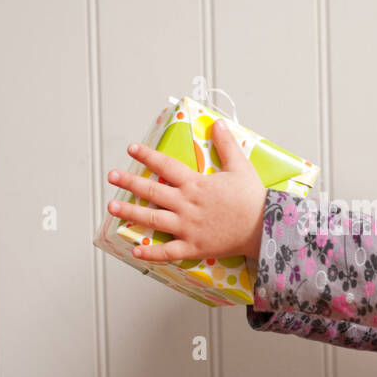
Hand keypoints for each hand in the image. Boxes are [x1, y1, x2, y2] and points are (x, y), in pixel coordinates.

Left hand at [105, 119, 266, 261]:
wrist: (264, 228)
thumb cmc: (253, 199)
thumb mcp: (241, 167)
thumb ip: (226, 145)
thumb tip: (217, 123)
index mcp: (196, 184)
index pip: (166, 166)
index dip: (147, 156)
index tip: (132, 149)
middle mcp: (187, 205)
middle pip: (152, 191)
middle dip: (129, 182)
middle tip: (112, 176)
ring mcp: (188, 227)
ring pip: (153, 219)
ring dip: (130, 213)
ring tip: (112, 207)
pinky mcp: (193, 247)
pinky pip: (168, 251)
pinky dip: (151, 252)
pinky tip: (136, 250)